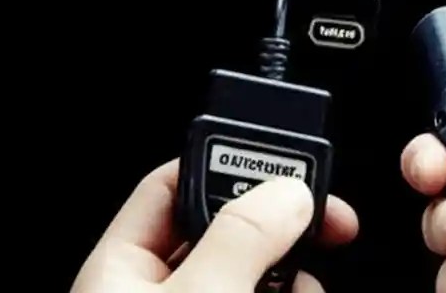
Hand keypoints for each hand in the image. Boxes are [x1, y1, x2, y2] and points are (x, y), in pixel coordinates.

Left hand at [71, 161, 357, 292]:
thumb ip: (241, 240)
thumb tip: (286, 191)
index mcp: (122, 269)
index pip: (175, 185)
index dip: (232, 166)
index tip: (287, 166)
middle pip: (230, 235)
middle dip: (279, 232)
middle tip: (323, 227)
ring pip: (258, 281)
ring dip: (295, 279)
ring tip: (310, 286)